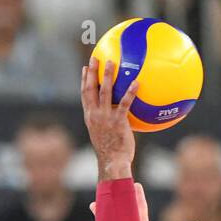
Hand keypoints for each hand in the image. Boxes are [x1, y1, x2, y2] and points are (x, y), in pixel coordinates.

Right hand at [81, 58, 137, 181]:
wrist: (112, 162)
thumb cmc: (112, 152)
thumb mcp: (105, 135)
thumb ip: (109, 122)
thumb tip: (120, 115)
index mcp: (90, 117)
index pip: (85, 95)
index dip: (84, 81)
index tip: (86, 68)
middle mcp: (95, 115)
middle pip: (90, 89)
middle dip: (92, 72)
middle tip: (95, 58)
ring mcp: (105, 118)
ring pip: (104, 92)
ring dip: (107, 76)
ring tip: (112, 63)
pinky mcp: (117, 122)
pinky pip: (124, 103)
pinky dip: (130, 92)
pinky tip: (137, 82)